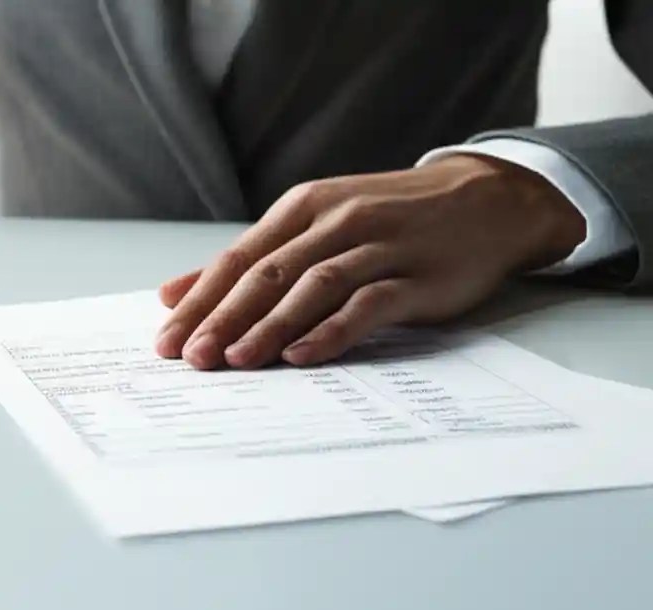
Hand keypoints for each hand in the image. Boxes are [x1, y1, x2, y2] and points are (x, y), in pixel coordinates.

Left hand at [155, 155, 585, 368]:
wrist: (487, 201)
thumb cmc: (388, 219)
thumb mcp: (314, 225)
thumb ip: (250, 261)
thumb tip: (175, 293)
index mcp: (302, 208)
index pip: (237, 259)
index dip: (200, 301)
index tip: (168, 341)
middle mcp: (335, 221)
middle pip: (267, 274)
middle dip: (223, 319)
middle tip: (192, 359)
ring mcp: (377, 246)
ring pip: (311, 287)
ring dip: (269, 326)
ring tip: (235, 362)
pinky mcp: (416, 275)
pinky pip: (367, 304)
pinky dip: (331, 331)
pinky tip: (301, 356)